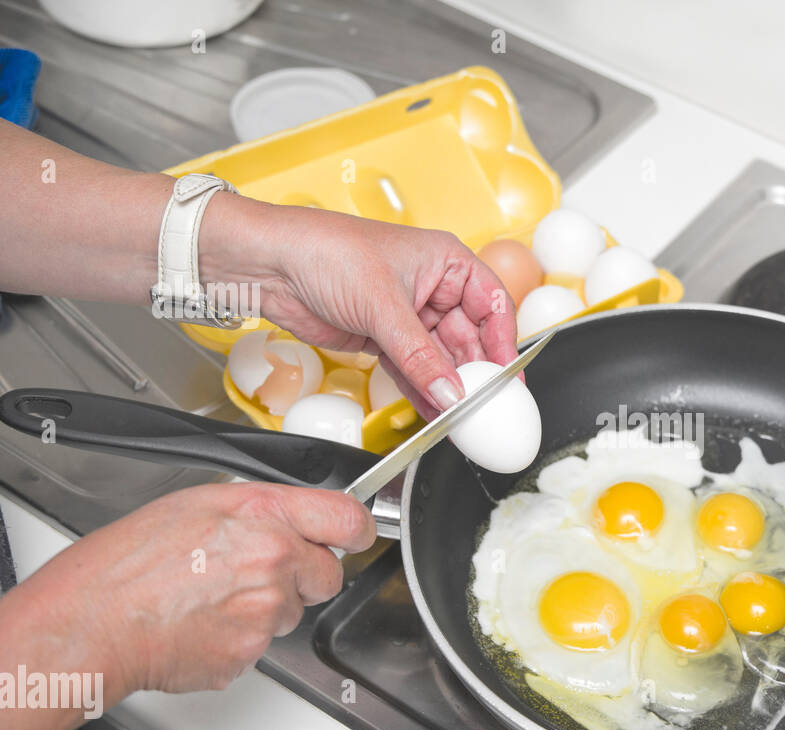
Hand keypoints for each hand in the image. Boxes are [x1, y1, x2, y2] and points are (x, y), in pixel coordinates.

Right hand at [9, 482, 374, 695]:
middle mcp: (274, 561)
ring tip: (209, 599)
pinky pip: (262, 645)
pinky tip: (200, 625)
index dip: (357, 529)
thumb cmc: (123, 565)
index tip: (356, 535)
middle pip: (328, 574)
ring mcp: (266, 611)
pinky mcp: (251, 653)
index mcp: (264, 515)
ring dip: (265, 608)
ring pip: (291, 612)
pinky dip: (238, 639)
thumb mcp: (196, 505)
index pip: (348, 518)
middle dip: (302, 575)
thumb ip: (259, 511)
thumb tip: (291, 519)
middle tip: (252, 573)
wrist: (88, 625)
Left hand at [202, 197, 519, 419]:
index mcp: (446, 262)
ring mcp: (408, 315)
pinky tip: (433, 414)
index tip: (509, 377)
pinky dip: (422, 393)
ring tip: (459, 418)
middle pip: (470, 339)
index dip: (504, 343)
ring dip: (448, 389)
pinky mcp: (384, 338)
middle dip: (474, 374)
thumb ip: (421, 358)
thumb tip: (452, 393)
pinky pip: (413, 371)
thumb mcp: (384, 307)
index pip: (493, 305)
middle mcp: (432, 288)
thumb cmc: (325, 251)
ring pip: (440, 360)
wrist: (270, 265)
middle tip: (483, 407)